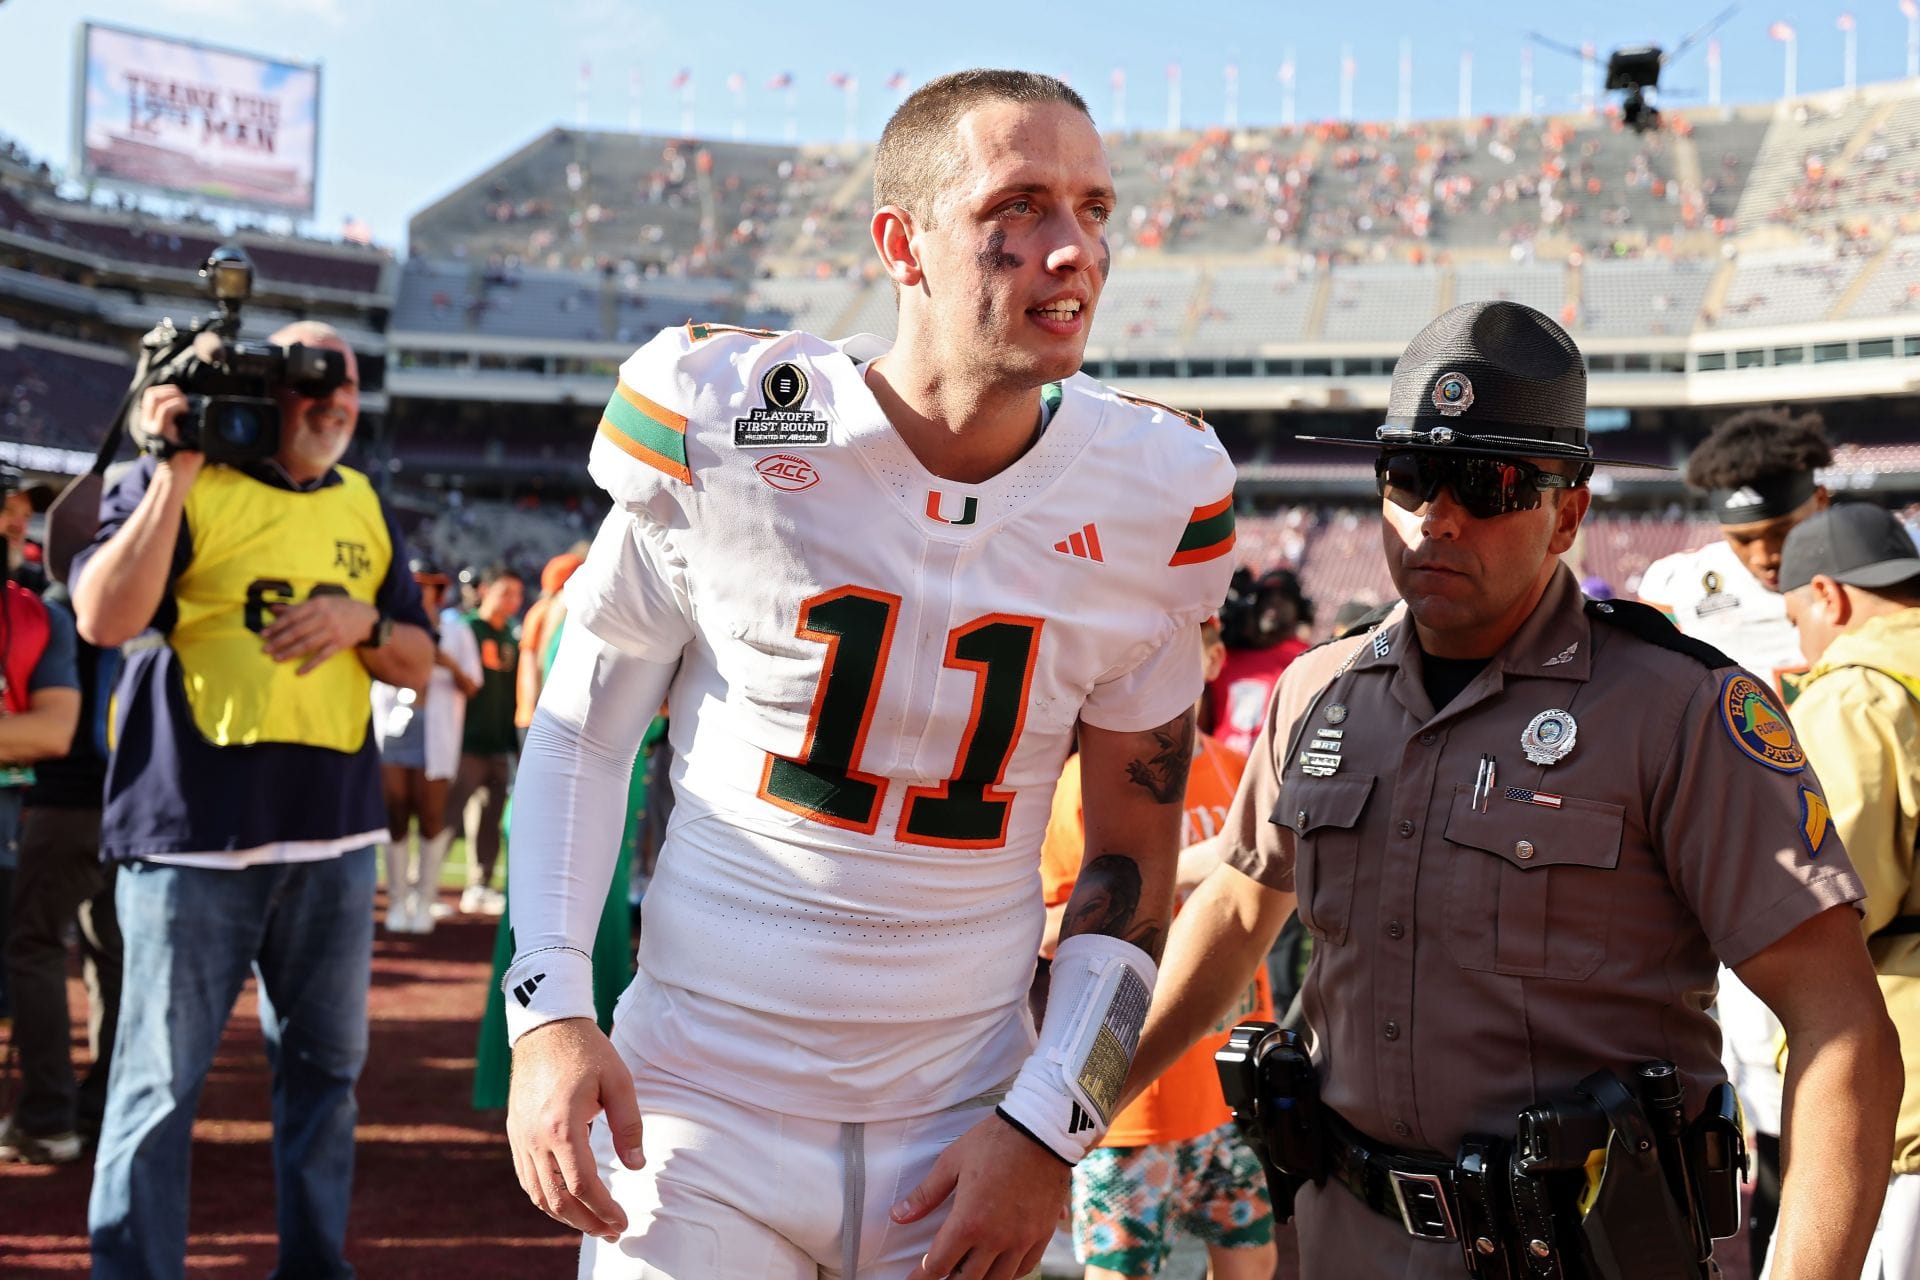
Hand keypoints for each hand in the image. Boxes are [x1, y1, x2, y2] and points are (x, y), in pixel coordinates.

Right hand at [138, 384, 203, 482]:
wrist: (178, 476)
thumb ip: (187, 422)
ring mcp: (151, 427)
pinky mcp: (158, 432)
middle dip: (170, 391)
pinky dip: (176, 405)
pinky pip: (164, 411)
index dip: (168, 391)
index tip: (183, 398)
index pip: (152, 396)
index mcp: (152, 422)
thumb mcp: (185, 436)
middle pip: (151, 393)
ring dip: (174, 397)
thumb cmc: (184, 459)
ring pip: (154, 397)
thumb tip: (202, 411)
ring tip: (185, 407)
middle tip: (184, 401)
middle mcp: (148, 422)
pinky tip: (185, 411)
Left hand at [261, 594, 377, 674]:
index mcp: (318, 605)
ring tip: (276, 658)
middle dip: (279, 641)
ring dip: (290, 652)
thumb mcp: (320, 602)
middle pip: (298, 631)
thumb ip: (296, 607)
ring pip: (307, 644)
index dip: (277, 626)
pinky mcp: (339, 644)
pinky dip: (311, 665)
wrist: (367, 619)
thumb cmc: (339, 608)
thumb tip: (272, 609)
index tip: (263, 634)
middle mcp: (324, 618)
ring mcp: (332, 632)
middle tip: (265, 649)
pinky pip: (322, 656)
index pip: (293, 616)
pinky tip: (299, 672)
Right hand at [506, 1018, 645, 1242]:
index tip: (623, 1221)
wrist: (545, 1027)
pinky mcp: (515, 1133)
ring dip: (565, 1217)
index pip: (583, 1185)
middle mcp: (535, 1139)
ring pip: (538, 1194)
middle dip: (587, 1222)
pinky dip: (545, 1198)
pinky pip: (526, 1179)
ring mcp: (520, 1138)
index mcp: (562, 1127)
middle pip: (558, 1199)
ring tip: (592, 1225)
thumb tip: (636, 1166)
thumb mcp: (619, 1082)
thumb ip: (629, 1126)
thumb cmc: (586, 1051)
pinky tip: (565, 1203)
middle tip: (613, 1232)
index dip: (604, 1209)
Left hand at [893, 1112, 1067, 1279]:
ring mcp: (1022, 1239)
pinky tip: (998, 1268)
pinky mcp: (1042, 1234)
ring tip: (965, 1276)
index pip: (938, 1264)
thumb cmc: (994, 1141)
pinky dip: (1008, 1274)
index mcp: (969, 1221)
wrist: (1041, 1130)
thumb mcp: (952, 1161)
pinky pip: (1025, 1268)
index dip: (921, 1277)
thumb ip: (925, 1195)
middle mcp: (996, 1238)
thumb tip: (899, 1216)